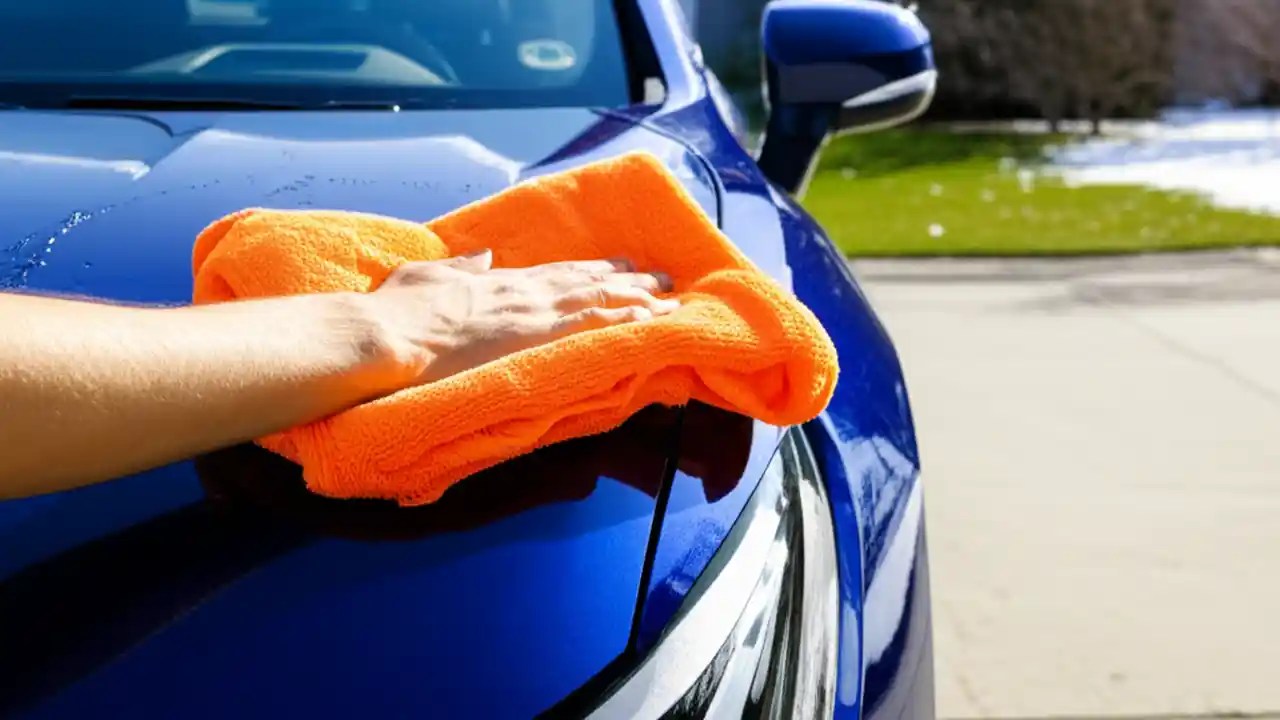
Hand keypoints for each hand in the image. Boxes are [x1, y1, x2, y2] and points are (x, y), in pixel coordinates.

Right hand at [358, 250, 677, 388]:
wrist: (390, 337)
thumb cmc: (397, 313)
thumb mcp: (425, 276)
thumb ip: (458, 266)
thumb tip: (481, 255)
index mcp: (496, 280)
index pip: (556, 272)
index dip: (590, 268)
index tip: (617, 264)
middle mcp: (524, 291)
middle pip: (588, 280)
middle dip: (628, 279)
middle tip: (661, 277)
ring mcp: (535, 313)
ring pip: (602, 299)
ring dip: (640, 298)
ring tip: (672, 299)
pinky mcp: (542, 337)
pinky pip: (599, 325)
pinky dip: (630, 320)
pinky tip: (655, 321)